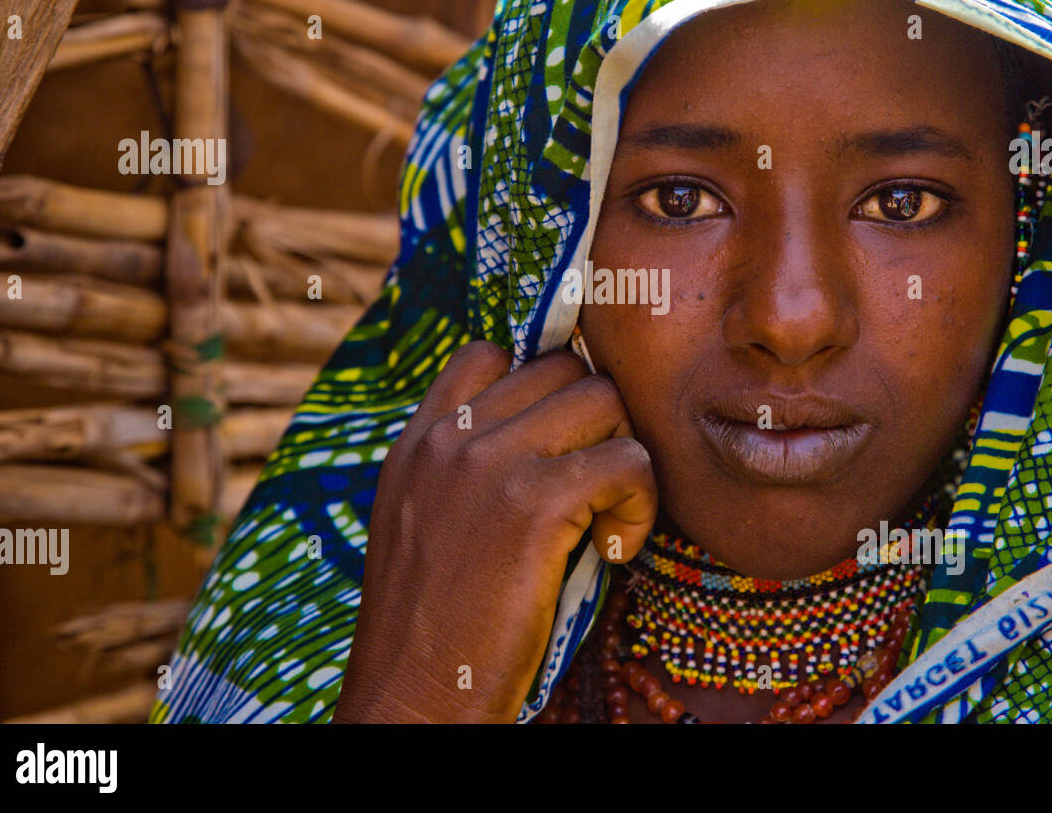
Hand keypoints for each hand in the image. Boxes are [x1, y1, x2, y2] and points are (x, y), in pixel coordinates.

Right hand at [333, 341, 656, 722]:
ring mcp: (487, 462)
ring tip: (604, 523)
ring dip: (624, 457)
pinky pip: (628, 460)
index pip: (492, 353)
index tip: (563, 448)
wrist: (412, 697)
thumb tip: (550, 435)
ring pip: (603, 400)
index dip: (544, 388)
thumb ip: (464, 468)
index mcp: (418, 440)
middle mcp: (448, 436)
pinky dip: (639, 506)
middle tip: (595, 491)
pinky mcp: (532, 503)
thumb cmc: (436, 627)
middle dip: (597, 424)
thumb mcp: (425, 524)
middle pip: (564, 369)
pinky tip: (613, 552)